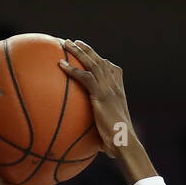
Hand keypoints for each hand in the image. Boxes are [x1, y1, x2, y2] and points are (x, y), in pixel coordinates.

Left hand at [58, 39, 136, 159]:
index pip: (111, 69)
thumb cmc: (117, 142)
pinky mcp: (102, 95)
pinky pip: (85, 77)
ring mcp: (109, 89)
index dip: (100, 60)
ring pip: (92, 63)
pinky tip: (60, 64)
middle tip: (74, 42)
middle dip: (87, 50)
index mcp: (119, 91)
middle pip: (100, 61)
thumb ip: (98, 127)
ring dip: (78, 52)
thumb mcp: (108, 130)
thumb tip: (89, 138)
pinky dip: (72, 69)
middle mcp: (115, 86)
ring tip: (66, 44)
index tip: (90, 54)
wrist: (125, 142)